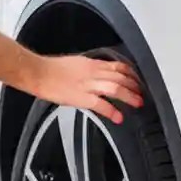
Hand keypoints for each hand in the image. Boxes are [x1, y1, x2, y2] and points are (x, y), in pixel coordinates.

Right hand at [28, 54, 144, 123]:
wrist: (39, 73)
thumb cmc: (52, 69)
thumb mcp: (76, 63)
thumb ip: (90, 68)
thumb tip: (99, 73)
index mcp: (92, 64)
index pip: (118, 66)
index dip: (131, 73)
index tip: (137, 79)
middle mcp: (93, 73)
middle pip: (121, 77)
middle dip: (134, 85)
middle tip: (142, 93)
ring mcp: (88, 85)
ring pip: (116, 88)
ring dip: (129, 96)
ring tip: (137, 103)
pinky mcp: (81, 98)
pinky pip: (101, 104)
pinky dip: (112, 111)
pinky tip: (118, 117)